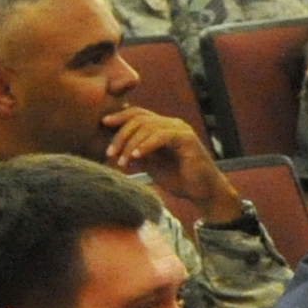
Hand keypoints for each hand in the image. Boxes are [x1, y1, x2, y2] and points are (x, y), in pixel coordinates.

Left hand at [103, 104, 238, 220]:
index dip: (120, 116)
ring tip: (122, 161)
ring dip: (131, 144)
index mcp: (163, 127)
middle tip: (110, 154)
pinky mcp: (187, 139)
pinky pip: (162, 136)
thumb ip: (137, 154)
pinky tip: (136, 157)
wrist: (203, 193)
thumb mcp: (151, 165)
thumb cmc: (179, 180)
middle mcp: (172, 124)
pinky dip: (146, 146)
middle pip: (139, 118)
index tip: (103, 124)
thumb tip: (115, 148)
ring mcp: (180, 130)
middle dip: (121, 135)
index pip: (138, 114)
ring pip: (148, 127)